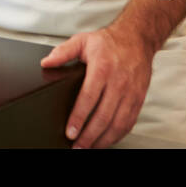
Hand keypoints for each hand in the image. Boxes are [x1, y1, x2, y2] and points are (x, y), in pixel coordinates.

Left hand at [40, 22, 154, 148]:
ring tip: (89, 148)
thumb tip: (46, 62)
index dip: (78, 117)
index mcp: (102, 68)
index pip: (89, 97)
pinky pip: (129, 122)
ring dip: (103, 140)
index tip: (70, 131)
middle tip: (77, 146)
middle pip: (103, 116)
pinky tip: (107, 140)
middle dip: (89, 135)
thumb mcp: (83, 40)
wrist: (137, 39)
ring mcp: (130, 92)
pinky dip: (117, 135)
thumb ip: (63, 52)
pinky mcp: (139, 99)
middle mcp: (118, 82)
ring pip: (118, 123)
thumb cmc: (109, 42)